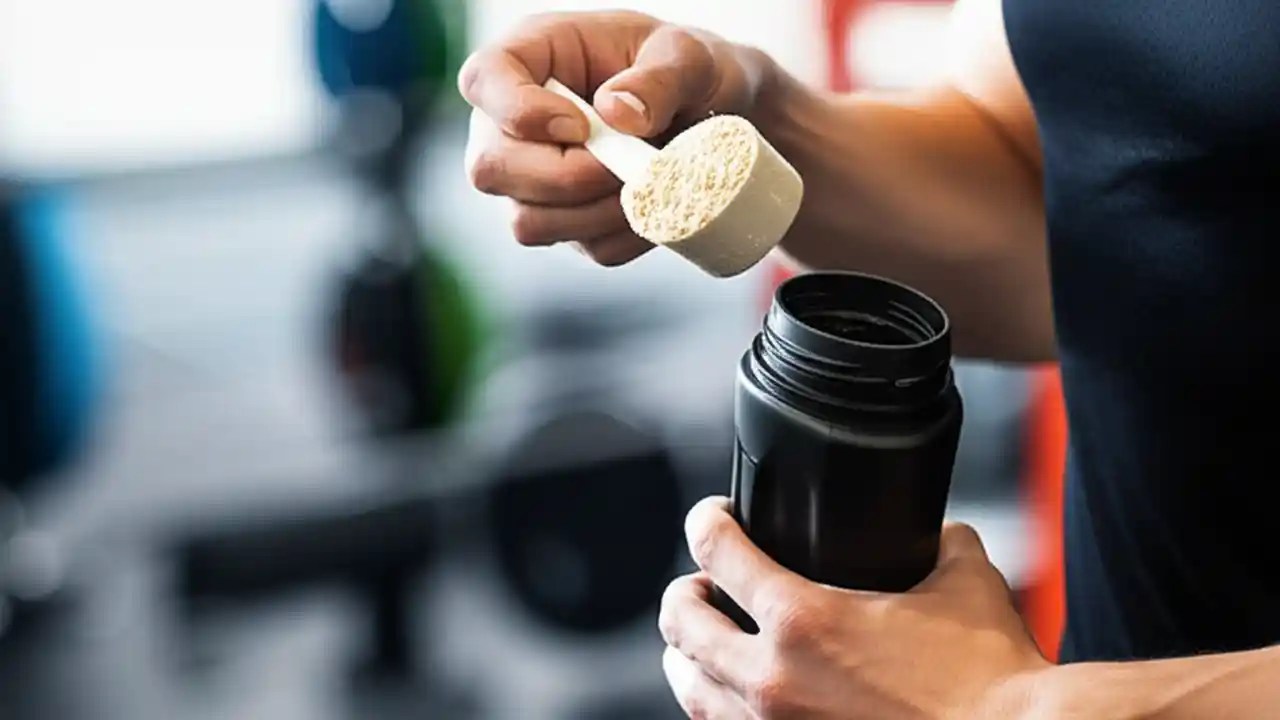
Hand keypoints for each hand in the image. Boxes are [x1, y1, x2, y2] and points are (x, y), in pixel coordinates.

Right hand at [457, 11, 773, 265]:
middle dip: (564, 178)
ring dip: (599, 213)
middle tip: (629, 163)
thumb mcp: (689, 56)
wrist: (719, 116)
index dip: (518, 112)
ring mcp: (534, 180)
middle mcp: (514, 123)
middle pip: (491, 169)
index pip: (482, 81)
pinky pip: (585, 247)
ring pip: (530, 222)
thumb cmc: (692, 70)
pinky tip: (658, 201)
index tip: (580, 124)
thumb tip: (617, 115)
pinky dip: (629, 233)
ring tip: (651, 180)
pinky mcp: (570, 223)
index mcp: (530, 56)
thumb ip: (659, 79)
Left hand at [660, 497, 1049, 718]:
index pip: (717, 550)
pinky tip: (733, 696)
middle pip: (682, 622)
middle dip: (686, 592)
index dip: (707, 522)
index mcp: (802, 619)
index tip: (714, 518)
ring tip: (699, 641)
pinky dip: (719, 705)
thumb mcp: (966, 583)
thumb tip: (939, 532)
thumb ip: (942, 544)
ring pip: (691, 687)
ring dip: (688, 654)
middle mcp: (770, 678)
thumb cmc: (992, 679)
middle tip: (702, 582)